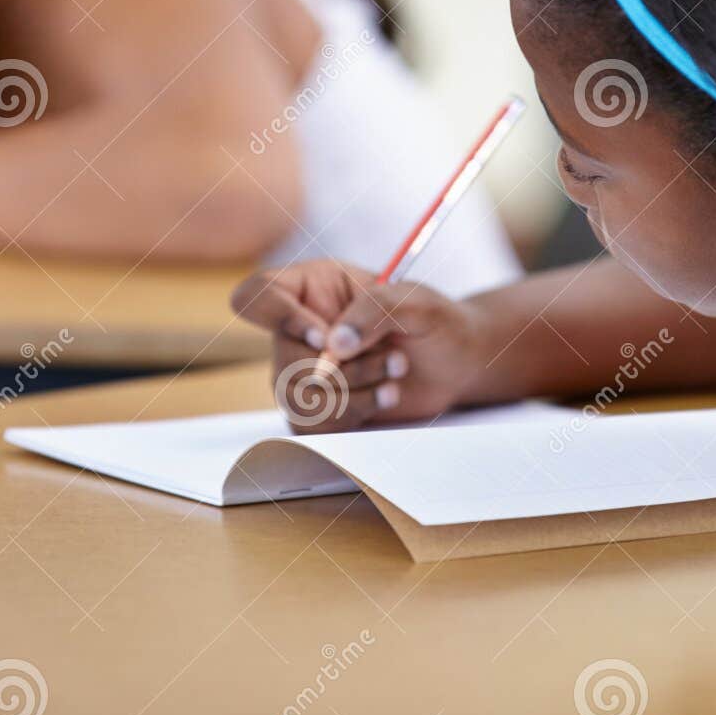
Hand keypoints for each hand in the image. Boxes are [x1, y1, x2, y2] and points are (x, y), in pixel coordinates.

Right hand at [229, 259, 488, 433]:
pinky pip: (310, 427)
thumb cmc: (436, 320)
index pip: (258, 297)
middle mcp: (299, 329)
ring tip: (395, 375)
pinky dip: (353, 415)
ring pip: (296, 398)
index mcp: (311, 288)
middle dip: (345, 369)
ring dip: (354, 392)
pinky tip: (384, 397)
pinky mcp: (319, 409)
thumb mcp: (415, 300)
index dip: (280, 318)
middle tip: (394, 358)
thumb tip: (332, 346)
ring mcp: (304, 371)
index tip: (325, 339)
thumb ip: (374, 310)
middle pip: (282, 359)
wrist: (457, 363)